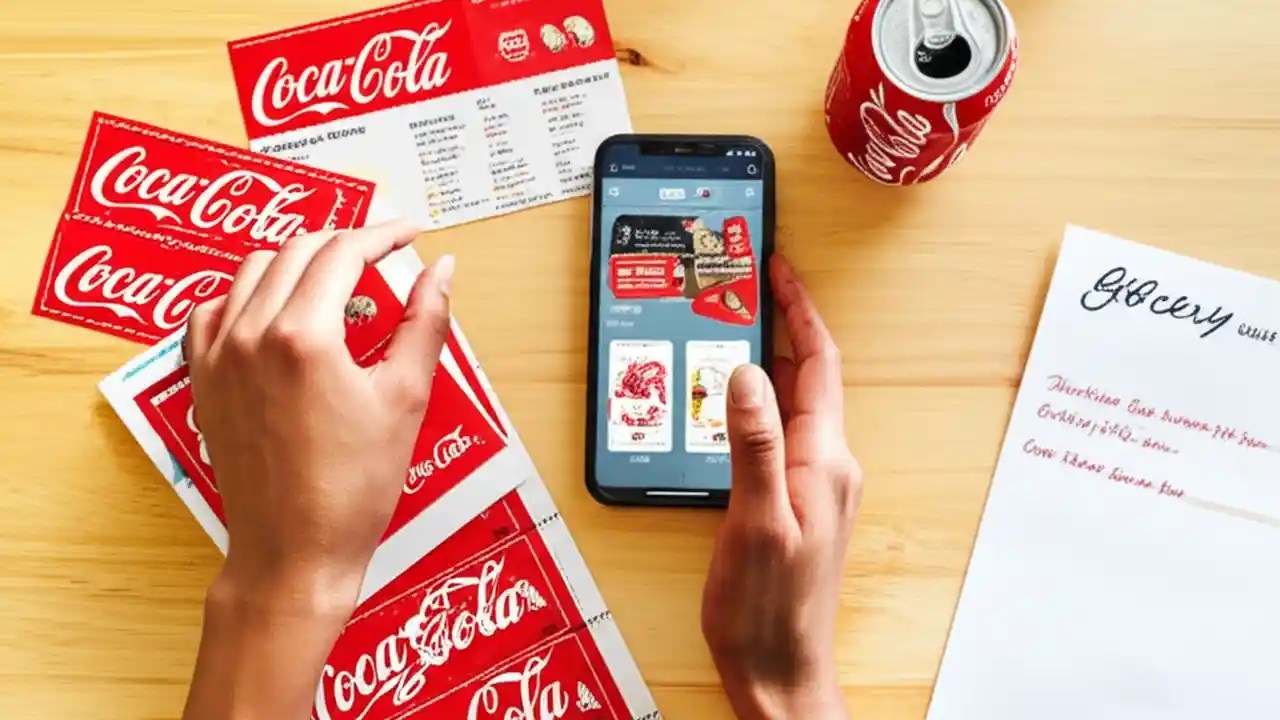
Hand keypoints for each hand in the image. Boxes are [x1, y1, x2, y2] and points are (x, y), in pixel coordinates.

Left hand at [181, 220, 452, 719]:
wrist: (293, 551)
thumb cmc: (352, 488)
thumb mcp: (405, 398)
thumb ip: (424, 322)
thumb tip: (441, 269)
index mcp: (303, 336)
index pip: (342, 251)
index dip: (382, 233)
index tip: (409, 233)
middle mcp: (250, 334)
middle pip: (297, 251)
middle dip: (345, 242)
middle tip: (383, 253)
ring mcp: (217, 356)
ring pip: (253, 270)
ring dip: (298, 261)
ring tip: (337, 280)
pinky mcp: (202, 379)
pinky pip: (215, 308)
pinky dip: (249, 293)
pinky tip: (277, 310)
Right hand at [702, 254, 861, 719]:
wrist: (779, 673)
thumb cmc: (768, 609)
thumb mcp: (755, 521)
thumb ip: (753, 444)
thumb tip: (748, 371)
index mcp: (825, 461)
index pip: (819, 364)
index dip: (798, 311)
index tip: (775, 269)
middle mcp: (827, 466)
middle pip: (807, 377)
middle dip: (779, 326)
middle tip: (742, 289)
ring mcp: (813, 485)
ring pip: (791, 404)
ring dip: (766, 364)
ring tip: (729, 332)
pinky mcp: (794, 503)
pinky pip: (777, 435)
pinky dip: (753, 405)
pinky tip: (724, 405)